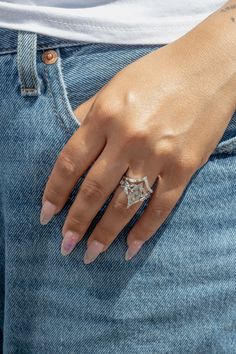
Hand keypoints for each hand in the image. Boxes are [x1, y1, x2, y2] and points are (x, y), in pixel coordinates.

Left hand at [40, 14, 235, 263]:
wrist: (207, 68)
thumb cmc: (156, 74)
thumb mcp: (113, 88)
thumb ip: (88, 117)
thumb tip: (67, 142)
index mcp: (105, 115)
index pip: (70, 163)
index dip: (54, 193)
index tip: (46, 215)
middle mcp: (128, 138)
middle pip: (94, 190)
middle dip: (76, 222)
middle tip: (65, 246)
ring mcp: (158, 155)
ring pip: (125, 204)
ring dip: (105, 234)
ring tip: (91, 254)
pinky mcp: (184, 167)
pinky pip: (160, 207)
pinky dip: (144, 231)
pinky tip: (129, 248)